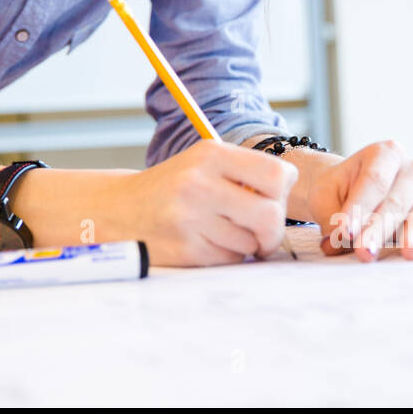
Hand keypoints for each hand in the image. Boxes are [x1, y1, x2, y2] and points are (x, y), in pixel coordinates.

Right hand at [109, 139, 297, 266]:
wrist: (121, 210)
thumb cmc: (174, 187)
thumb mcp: (203, 163)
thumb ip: (245, 171)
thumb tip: (291, 188)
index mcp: (210, 155)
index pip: (276, 173)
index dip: (283, 190)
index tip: (272, 197)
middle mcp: (199, 183)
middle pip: (270, 215)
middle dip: (272, 229)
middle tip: (262, 230)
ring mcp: (190, 218)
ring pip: (251, 242)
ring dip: (245, 243)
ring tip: (221, 230)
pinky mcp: (186, 249)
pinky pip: (230, 259)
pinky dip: (226, 254)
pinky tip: (206, 241)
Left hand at [299, 139, 412, 260]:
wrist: (350, 193)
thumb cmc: (338, 191)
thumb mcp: (325, 195)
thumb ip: (329, 215)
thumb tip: (336, 241)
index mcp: (384, 153)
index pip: (374, 181)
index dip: (361, 206)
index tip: (346, 231)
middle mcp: (412, 169)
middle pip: (396, 201)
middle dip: (379, 229)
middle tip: (365, 251)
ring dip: (412, 236)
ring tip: (408, 253)